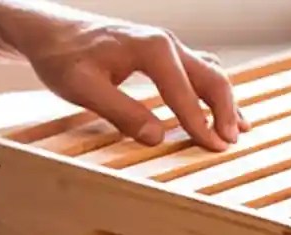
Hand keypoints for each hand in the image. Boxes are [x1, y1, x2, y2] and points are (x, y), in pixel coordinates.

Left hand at [10, 15, 251, 150]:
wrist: (50, 31)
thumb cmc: (63, 57)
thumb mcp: (83, 88)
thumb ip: (121, 112)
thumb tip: (157, 138)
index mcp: (152, 48)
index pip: (184, 91)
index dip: (200, 122)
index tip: (214, 148)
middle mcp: (166, 42)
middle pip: (211, 77)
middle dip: (225, 111)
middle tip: (232, 143)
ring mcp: (168, 45)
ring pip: (210, 73)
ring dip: (226, 102)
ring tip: (239, 130)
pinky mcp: (163, 53)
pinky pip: (200, 71)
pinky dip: (214, 92)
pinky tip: (222, 110)